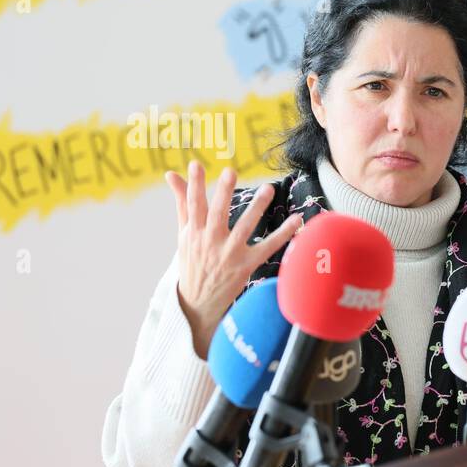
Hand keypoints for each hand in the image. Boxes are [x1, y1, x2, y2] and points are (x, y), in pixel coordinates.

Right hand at [165, 160, 302, 359]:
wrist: (198, 302)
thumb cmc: (193, 261)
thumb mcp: (184, 233)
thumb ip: (182, 202)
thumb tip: (170, 174)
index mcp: (194, 232)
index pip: (193, 205)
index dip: (194, 185)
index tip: (196, 165)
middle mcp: (210, 242)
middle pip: (217, 214)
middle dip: (223, 193)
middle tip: (230, 171)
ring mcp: (229, 254)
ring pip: (244, 228)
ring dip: (256, 208)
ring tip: (268, 188)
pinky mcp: (246, 265)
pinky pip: (267, 247)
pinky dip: (283, 234)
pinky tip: (296, 220)